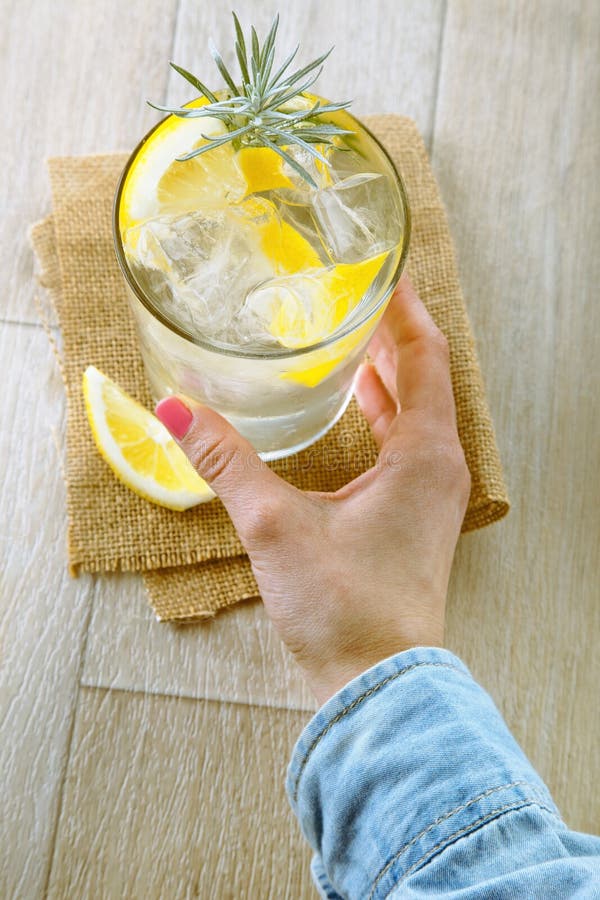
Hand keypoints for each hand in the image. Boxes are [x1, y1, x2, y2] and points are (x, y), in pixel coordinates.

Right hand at [155, 277, 470, 704]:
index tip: (381, 272)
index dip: (403, 309)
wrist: (376, 681)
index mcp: (424, 454)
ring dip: (386, 375)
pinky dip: (383, 415)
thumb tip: (175, 409)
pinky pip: (405, 445)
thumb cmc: (345, 607)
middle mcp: (438, 467)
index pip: (425, 356)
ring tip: (350, 340)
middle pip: (423, 378)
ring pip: (415, 413)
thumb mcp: (276, 525)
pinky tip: (354, 408)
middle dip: (390, 335)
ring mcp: (430, 495)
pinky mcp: (414, 517)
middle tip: (354, 297)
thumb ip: (226, 462)